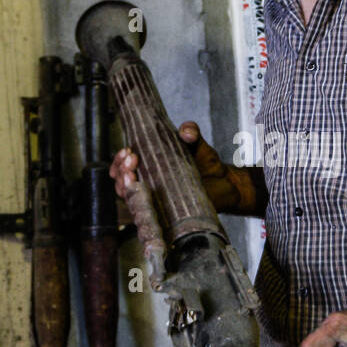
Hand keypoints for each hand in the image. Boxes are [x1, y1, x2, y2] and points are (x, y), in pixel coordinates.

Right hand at [109, 121, 263, 216]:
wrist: (226, 184)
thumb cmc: (208, 165)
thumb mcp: (198, 144)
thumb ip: (192, 132)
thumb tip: (186, 131)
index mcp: (150, 166)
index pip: (124, 165)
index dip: (120, 160)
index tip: (128, 152)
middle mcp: (149, 183)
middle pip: (122, 181)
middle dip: (120, 170)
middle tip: (131, 162)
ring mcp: (155, 200)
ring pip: (129, 197)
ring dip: (125, 186)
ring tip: (133, 176)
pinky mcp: (164, 214)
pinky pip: (144, 215)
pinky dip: (138, 207)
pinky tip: (141, 197)